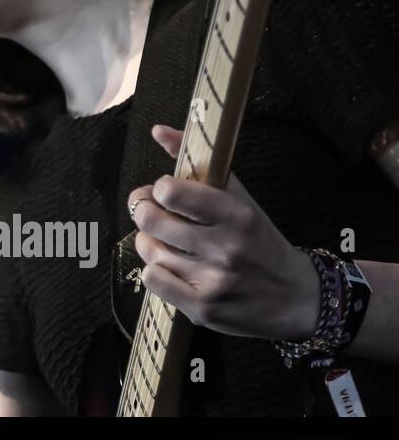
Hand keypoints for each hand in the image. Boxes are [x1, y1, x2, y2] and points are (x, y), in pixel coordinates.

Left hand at [127, 123, 320, 341]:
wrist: (296, 298)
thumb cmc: (259, 240)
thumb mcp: (238, 198)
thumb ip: (197, 163)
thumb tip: (158, 130)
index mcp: (236, 214)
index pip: (170, 191)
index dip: (159, 189)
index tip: (166, 193)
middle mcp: (225, 247)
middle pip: (150, 219)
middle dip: (144, 211)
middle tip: (153, 212)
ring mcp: (213, 281)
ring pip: (148, 249)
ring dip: (151, 242)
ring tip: (169, 242)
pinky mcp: (202, 308)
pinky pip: (151, 279)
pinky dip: (155, 270)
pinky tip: (172, 267)